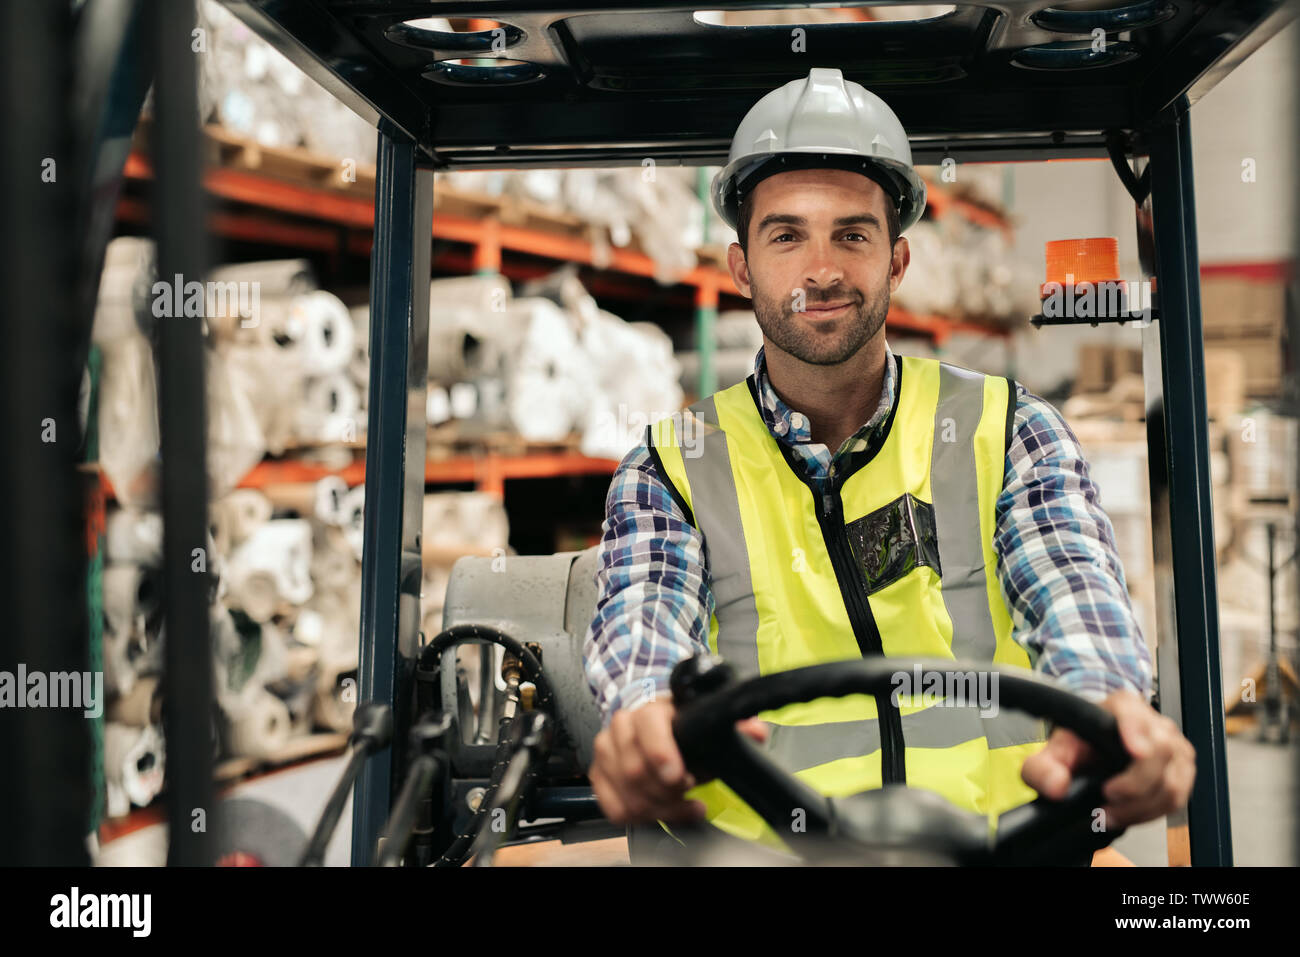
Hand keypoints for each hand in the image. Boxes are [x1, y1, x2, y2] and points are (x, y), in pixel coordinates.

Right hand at [589, 700, 768, 825]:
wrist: (651, 727)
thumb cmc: (681, 727)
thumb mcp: (708, 722)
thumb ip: (736, 726)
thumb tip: (755, 732)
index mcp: (650, 709)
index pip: (647, 726)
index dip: (662, 754)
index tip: (681, 778)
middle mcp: (622, 727)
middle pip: (635, 770)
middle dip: (667, 792)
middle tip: (689, 791)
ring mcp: (606, 752)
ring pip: (627, 795)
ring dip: (660, 809)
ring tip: (683, 806)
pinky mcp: (598, 776)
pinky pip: (615, 809)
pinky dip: (642, 819)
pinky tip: (663, 813)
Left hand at [1020, 688, 1195, 830]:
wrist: (1097, 751)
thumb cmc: (1081, 744)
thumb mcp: (1054, 752)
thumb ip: (1043, 768)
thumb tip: (1056, 787)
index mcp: (1122, 706)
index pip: (1132, 711)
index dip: (1136, 729)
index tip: (1135, 751)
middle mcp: (1154, 723)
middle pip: (1160, 752)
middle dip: (1134, 785)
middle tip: (1107, 798)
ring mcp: (1174, 747)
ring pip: (1171, 781)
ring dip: (1140, 807)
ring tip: (1109, 815)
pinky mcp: (1182, 770)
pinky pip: (1177, 798)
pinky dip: (1151, 813)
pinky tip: (1127, 814)